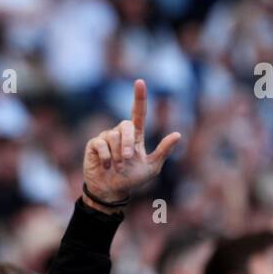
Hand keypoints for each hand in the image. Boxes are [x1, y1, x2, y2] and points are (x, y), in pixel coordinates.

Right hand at [82, 79, 181, 208]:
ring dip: (118, 155)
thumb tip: (178, 134)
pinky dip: (106, 157)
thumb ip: (163, 151)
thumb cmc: (131, 179)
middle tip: (128, 159)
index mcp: (136, 136)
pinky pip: (101, 144)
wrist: (112, 191)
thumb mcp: (152, 167)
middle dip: (128, 142)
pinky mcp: (94, 144)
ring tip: (117, 167)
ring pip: (113, 137)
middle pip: (126, 125)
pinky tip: (106, 165)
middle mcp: (120, 133)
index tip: (140, 82)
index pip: (138, 112)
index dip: (139, 97)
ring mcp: (106, 138)